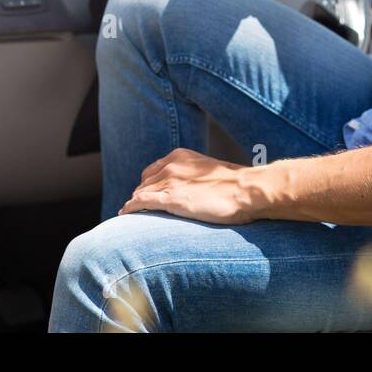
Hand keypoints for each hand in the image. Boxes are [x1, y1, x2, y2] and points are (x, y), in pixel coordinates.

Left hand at [119, 148, 268, 224]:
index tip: (148, 195)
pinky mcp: (170, 199)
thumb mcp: (209, 172)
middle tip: (139, 209)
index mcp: (179, 156)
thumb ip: (193, 177)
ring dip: (134, 204)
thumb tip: (192, 190)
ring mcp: (169, 182)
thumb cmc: (234, 186)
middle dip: (141, 195)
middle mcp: (170, 166)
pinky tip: (124, 214)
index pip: (152, 171)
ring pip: (140, 193)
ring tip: (130, 215)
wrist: (246, 190)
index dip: (149, 184)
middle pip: (144, 182)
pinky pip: (141, 202)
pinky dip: (130, 208)